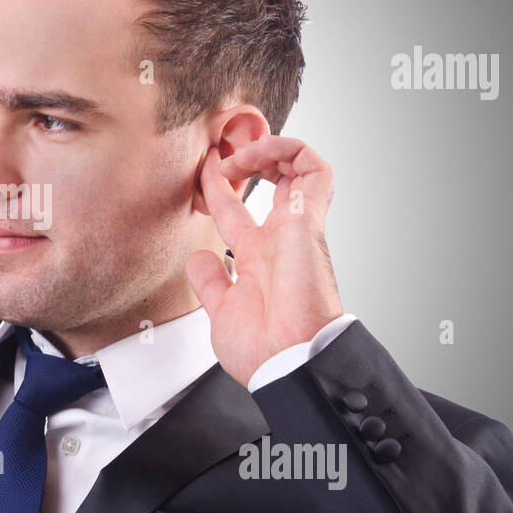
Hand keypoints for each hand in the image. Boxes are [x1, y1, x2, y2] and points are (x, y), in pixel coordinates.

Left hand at [184, 136, 343, 389]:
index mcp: (258, 259)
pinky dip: (287, 148)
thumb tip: (199, 257)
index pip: (236, 211)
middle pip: (271, 179)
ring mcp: (295, 227)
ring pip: (296, 165)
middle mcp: (279, 238)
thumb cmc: (263, 351)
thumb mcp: (222, 311)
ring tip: (235, 154)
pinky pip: (313, 168)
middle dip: (244, 156)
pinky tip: (257, 153)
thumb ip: (211, 282)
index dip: (216, 186)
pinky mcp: (308, 220)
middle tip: (216, 151)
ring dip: (264, 148)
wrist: (288, 364)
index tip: (200, 167)